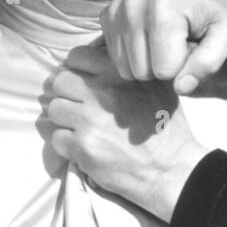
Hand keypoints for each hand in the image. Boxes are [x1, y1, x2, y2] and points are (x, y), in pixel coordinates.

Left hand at [47, 45, 209, 220]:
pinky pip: (56, 138)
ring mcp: (90, 120)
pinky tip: (85, 147)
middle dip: (67, 94)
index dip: (76, 70)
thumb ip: (128, 70)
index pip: (77, 56)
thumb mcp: (158, 85)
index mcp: (120, 73)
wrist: (171, 169)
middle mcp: (104, 92)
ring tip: (82, 129)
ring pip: (55, 110)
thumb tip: (98, 59)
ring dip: (65, 120)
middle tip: (78, 107)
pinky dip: (67, 144)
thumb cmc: (166, 128)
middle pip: (60, 81)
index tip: (82, 84)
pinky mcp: (83, 147)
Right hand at [100, 0, 226, 94]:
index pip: (164, 70)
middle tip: (178, 43)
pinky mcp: (107, 16)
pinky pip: (117, 59)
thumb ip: (209, 62)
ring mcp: (115, 10)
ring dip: (149, 63)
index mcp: (161, 8)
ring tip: (165, 40)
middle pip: (143, 72)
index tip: (191, 43)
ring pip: (127, 70)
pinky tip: (150, 37)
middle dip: (164, 66)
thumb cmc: (213, 11)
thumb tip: (181, 88)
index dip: (183, 65)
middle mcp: (132, 6)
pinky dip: (135, 55)